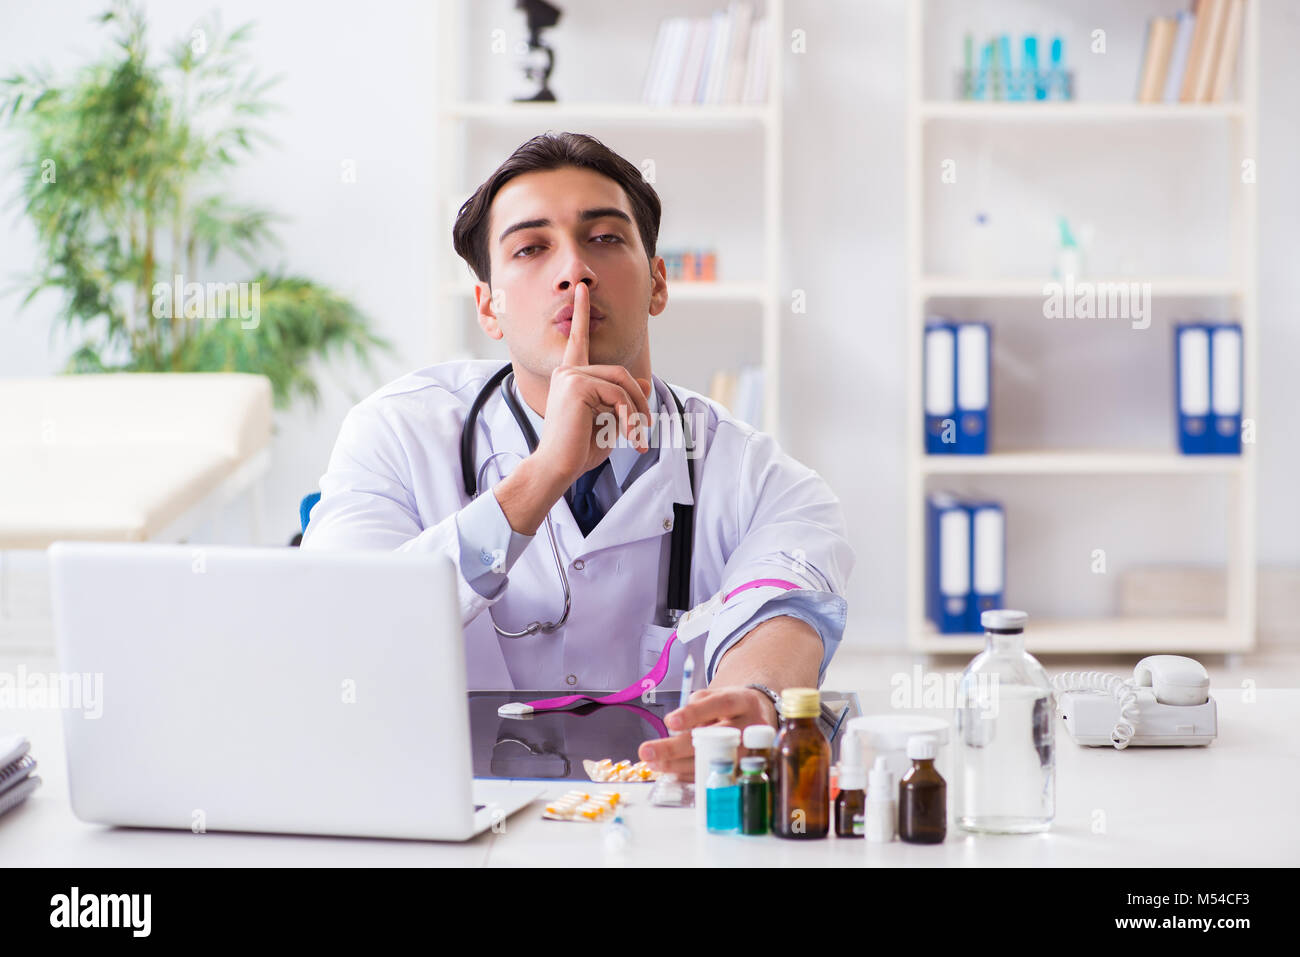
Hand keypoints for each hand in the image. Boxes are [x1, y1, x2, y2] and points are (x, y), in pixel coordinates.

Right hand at [533, 281, 651, 486]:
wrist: (558, 467)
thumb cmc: (579, 449)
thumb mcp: (610, 421)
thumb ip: (625, 400)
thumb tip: (645, 381)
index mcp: (569, 376)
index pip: (578, 341)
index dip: (581, 314)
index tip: (582, 290)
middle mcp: (567, 371)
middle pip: (620, 373)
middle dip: (639, 403)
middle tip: (645, 431)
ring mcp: (570, 376)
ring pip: (622, 384)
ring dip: (636, 413)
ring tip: (636, 438)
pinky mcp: (577, 385)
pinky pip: (618, 394)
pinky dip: (629, 417)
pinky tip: (624, 434)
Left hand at [637, 687, 777, 781]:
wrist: (759, 719)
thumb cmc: (731, 706)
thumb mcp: (718, 695)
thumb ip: (697, 705)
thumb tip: (674, 727)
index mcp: (743, 701)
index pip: (720, 704)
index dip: (695, 713)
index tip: (670, 722)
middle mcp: (750, 727)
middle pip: (713, 739)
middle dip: (677, 747)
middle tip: (648, 751)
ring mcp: (749, 752)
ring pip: (712, 761)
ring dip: (679, 765)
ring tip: (653, 763)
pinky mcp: (743, 770)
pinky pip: (715, 776)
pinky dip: (691, 775)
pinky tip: (671, 772)